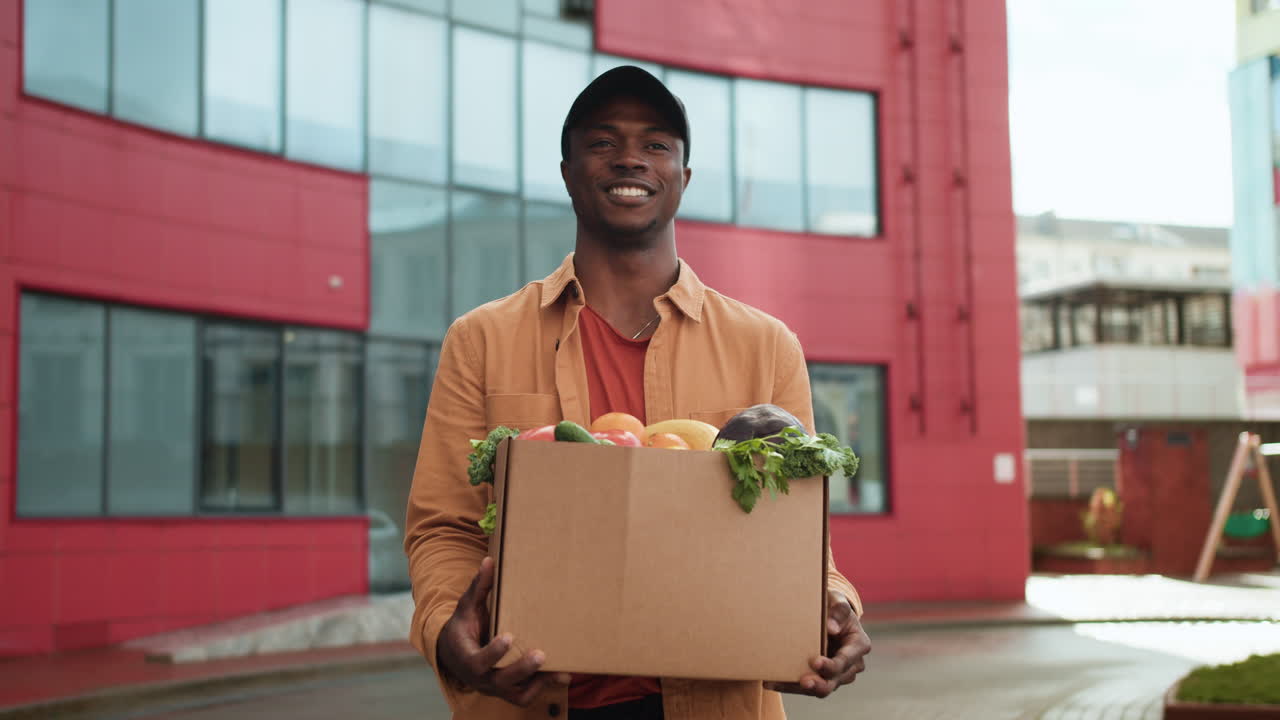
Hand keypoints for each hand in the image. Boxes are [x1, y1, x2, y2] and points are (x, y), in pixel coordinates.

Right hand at [436, 557, 570, 705]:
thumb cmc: (464, 627)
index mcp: (467, 657)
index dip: (493, 652)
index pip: (478, 661)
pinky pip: (525, 696)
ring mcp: (495, 687)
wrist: (456, 655)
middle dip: (521, 669)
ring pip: (516, 694)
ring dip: (537, 683)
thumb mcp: (467, 607)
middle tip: (540, 654)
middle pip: (500, 681)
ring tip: (558, 670)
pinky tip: (562, 675)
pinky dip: (543, 688)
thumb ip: (478, 587)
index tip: (508, 636)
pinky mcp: (507, 691)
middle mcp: (481, 678)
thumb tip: (488, 561)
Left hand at [764, 590, 869, 697]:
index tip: (816, 662)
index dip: (832, 665)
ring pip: (820, 689)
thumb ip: (838, 610)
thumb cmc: (834, 606)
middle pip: (835, 680)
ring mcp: (838, 675)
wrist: (829, 616)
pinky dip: (790, 685)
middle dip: (818, 684)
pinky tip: (771, 682)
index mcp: (859, 645)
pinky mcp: (823, 678)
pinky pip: (807, 687)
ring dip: (798, 688)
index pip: (846, 659)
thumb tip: (831, 628)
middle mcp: (852, 664)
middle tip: (803, 681)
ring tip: (775, 683)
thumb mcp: (838, 601)